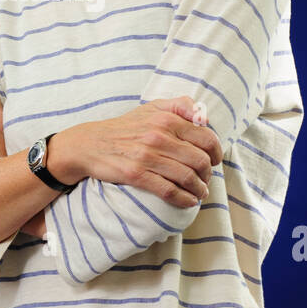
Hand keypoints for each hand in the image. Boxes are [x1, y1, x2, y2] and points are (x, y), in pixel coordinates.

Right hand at [64, 96, 221, 207]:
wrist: (90, 144)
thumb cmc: (126, 127)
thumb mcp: (151, 107)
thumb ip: (179, 106)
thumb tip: (204, 116)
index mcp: (166, 118)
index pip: (206, 138)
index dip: (216, 153)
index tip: (215, 161)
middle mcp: (158, 136)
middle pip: (200, 160)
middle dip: (208, 174)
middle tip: (206, 179)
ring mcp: (147, 156)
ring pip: (187, 177)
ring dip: (199, 189)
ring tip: (200, 193)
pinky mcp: (136, 174)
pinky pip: (168, 190)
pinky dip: (184, 199)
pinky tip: (189, 201)